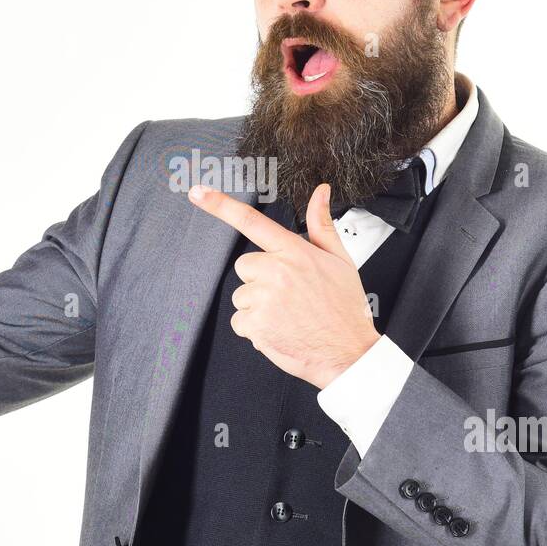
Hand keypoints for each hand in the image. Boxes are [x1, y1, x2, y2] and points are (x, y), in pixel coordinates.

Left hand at [189, 182, 380, 388]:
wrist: (348, 352)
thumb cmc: (344, 308)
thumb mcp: (340, 260)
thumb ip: (322, 224)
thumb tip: (320, 193)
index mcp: (294, 252)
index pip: (251, 221)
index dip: (220, 205)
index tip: (198, 192)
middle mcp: (277, 272)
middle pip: (244, 267)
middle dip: (258, 280)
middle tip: (287, 296)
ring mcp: (265, 298)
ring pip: (241, 297)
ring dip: (257, 308)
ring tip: (287, 316)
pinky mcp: (256, 324)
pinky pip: (240, 322)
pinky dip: (255, 329)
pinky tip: (279, 330)